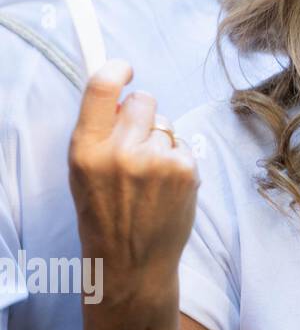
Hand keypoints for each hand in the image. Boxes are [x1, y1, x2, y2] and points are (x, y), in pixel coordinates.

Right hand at [68, 59, 197, 303]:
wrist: (131, 261)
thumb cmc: (106, 214)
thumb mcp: (84, 172)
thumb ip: (100, 133)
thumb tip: (124, 93)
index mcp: (85, 149)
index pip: (101, 87)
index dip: (116, 69)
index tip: (126, 68)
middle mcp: (120, 151)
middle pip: (144, 101)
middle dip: (144, 115)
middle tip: (138, 144)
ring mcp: (156, 161)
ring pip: (167, 125)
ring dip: (162, 143)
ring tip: (150, 178)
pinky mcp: (185, 171)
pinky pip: (184, 147)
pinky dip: (178, 162)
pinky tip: (166, 188)